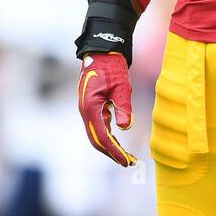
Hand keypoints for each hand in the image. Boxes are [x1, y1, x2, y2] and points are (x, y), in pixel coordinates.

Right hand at [78, 52, 136, 166]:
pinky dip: (108, 138)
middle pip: (97, 140)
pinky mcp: (91, 108)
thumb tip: (125, 127)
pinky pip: (98, 128)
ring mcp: (87, 111)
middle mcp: (85, 112)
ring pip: (97, 136)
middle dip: (112, 153)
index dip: (115, 151)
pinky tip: (119, 143)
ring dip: (110, 147)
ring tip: (127, 156)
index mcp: (90, 107)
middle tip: (129, 162)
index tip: (126, 161)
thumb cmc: (111, 67)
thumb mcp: (121, 86)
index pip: (103, 136)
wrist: (101, 53)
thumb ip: (123, 106)